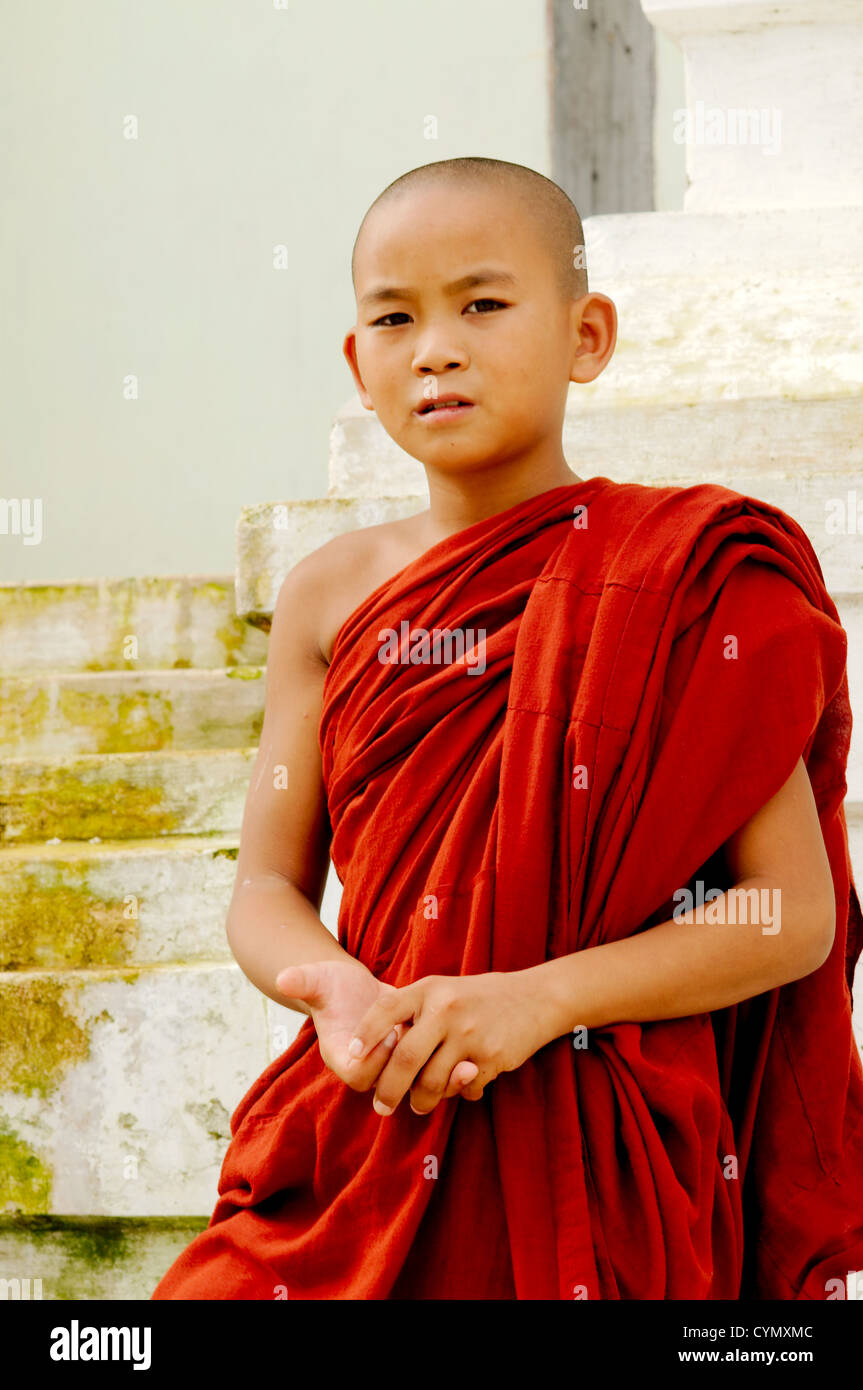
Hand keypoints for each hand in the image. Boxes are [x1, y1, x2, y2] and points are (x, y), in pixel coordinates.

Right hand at [275, 959, 478, 1098]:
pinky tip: (473, 1060)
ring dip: (442, 1080)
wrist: (354, 991)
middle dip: (415, 1076)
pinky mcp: (414, 1063)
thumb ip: (303, 981)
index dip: (376, 1060)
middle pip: (391, 1087)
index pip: (358, 1074)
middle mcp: (367, 1069)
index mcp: (342, 1056)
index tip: (392, 1034)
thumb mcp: (320, 980)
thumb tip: (282, 978)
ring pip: (415, 1088)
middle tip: (439, 1056)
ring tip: (466, 1066)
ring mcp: (391, 1069)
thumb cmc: (334, 986)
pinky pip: (432, 1078)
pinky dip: (451, 1073)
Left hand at [345, 970, 548, 1117]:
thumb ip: (414, 1014)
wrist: (535, 998)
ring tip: (419, 1105)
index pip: (386, 1009)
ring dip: (422, 1101)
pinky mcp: (491, 1056)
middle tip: (382, 1106)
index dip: (366, 1034)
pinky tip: (462, 1087)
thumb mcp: (443, 991)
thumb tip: (380, 1049)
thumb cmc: (478, 998)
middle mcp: (447, 1009)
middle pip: (406, 1058)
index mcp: (430, 989)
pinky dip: (459, 1094)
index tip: (352, 1055)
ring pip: (432, 1082)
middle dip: (389, 1089)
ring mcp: (470, 1034)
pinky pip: (464, 1089)